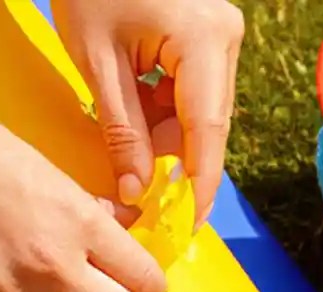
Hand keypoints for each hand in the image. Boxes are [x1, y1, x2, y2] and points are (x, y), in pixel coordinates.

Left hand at [54, 0, 244, 228]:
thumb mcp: (98, 65)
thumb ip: (122, 132)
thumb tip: (138, 191)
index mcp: (203, 42)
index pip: (207, 132)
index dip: (199, 185)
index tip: (189, 226)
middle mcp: (224, 37)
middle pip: (204, 122)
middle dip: (168, 155)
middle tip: (130, 182)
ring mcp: (219, 34)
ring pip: (197, 109)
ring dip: (161, 129)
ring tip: (117, 114)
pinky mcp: (207, 34)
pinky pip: (190, 89)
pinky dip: (161, 106)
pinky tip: (130, 97)